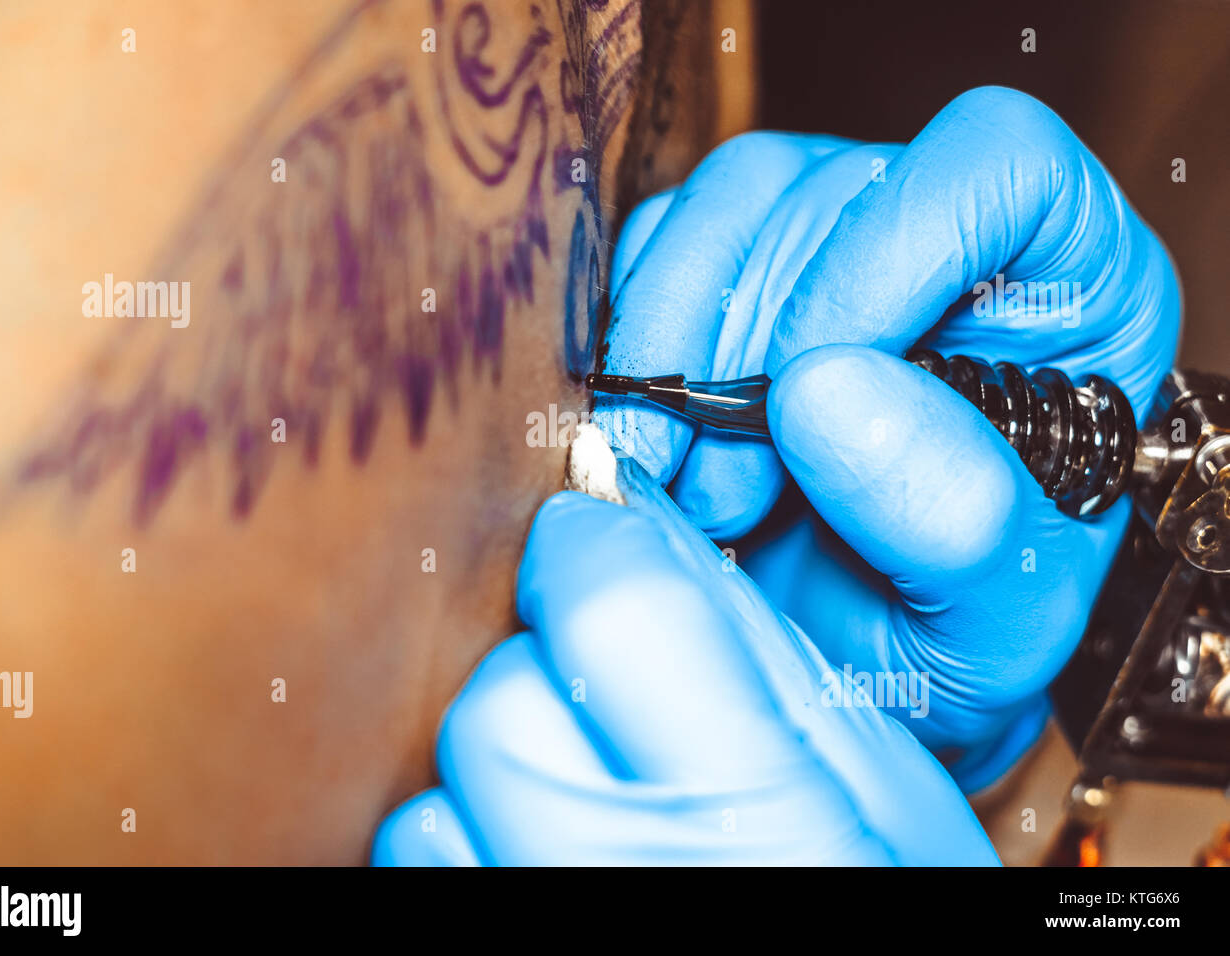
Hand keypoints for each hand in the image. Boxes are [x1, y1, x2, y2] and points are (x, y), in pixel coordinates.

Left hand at [372, 488, 997, 864]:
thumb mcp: (880, 784)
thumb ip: (759, 648)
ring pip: (450, 774)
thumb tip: (644, 517)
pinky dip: (468, 822)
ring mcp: (546, 912)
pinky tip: (545, 831)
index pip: (615, 614)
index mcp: (762, 819)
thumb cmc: (878, 889)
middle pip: (508, 696)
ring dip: (510, 741)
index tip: (599, 533)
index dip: (595, 544)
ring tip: (590, 766)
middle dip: (550, 653)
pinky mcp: (493, 934)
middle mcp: (627, 878)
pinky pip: (423, 853)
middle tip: (613, 674)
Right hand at [594, 86, 1180, 786]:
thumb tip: (820, 392)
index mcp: (1074, 289)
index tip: (802, 397)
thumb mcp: (993, 626)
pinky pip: (656, 242)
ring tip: (676, 478)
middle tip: (723, 495)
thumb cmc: (952, 645)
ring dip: (672, 346)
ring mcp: (831, 232)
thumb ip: (955, 518)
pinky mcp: (731, 260)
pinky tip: (651, 439)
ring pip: (731, 197)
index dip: (881, 260)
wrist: (851, 667)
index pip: (995, 168)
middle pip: (831, 187)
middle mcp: (952, 234)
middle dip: (745, 351)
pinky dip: (631, 344)